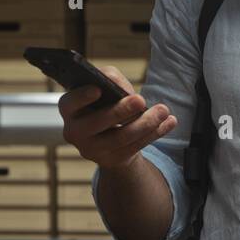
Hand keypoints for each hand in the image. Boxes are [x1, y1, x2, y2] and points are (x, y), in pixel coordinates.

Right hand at [58, 65, 176, 172]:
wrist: (110, 133)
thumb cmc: (105, 102)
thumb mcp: (105, 85)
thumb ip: (110, 79)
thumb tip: (123, 90)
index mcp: (70, 109)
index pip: (70, 103)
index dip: (82, 97)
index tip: (99, 90)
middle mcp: (75, 131)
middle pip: (98, 123)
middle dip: (121, 111)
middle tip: (141, 100)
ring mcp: (92, 149)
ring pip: (121, 138)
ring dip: (146, 124)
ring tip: (163, 111)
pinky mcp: (112, 160)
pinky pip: (135, 147)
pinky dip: (155, 133)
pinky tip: (169, 122)